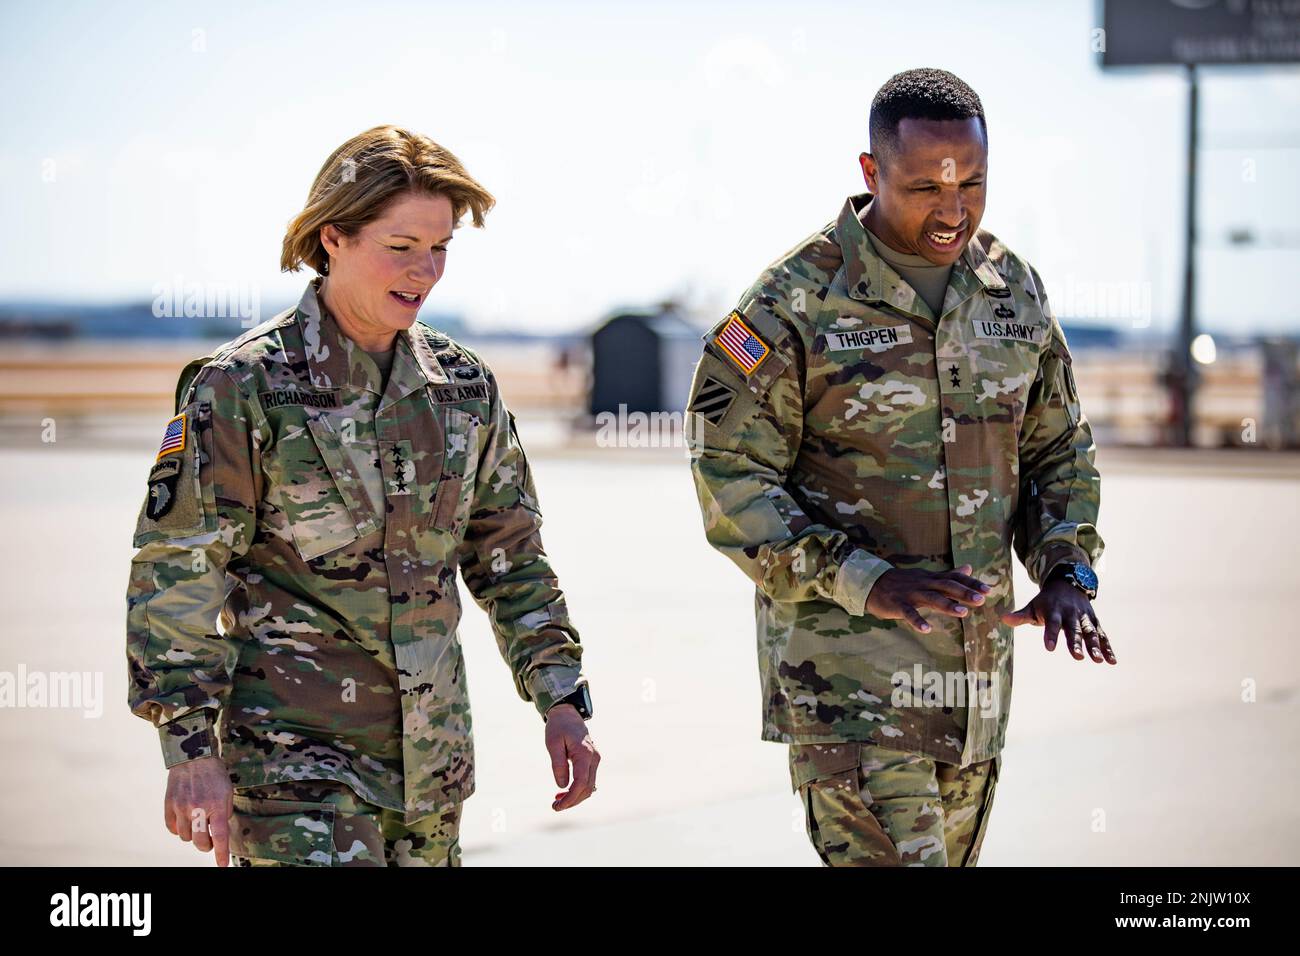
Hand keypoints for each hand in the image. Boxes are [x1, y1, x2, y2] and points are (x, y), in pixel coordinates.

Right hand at [164, 755, 233, 865]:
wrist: (193, 757)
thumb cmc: (214, 775)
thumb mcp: (227, 792)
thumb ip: (224, 812)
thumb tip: (218, 830)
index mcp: (216, 805)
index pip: (220, 835)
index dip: (221, 853)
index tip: (222, 864)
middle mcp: (198, 809)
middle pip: (200, 841)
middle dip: (206, 845)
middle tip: (210, 840)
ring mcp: (181, 808)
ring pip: (184, 837)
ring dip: (192, 835)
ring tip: (197, 824)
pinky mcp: (169, 805)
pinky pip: (172, 828)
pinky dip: (178, 829)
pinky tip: (185, 821)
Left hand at [544, 703, 599, 810]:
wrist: (568, 715)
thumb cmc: (558, 728)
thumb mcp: (553, 744)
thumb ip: (558, 765)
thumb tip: (562, 786)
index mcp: (584, 754)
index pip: (581, 783)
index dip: (570, 798)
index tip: (557, 806)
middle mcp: (594, 758)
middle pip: (587, 788)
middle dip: (572, 801)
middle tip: (555, 806)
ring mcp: (595, 760)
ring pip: (589, 786)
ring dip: (575, 797)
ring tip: (557, 801)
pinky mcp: (592, 761)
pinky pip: (588, 780)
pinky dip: (578, 790)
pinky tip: (565, 792)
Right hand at [865, 563, 991, 633]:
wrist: (872, 583)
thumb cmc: (903, 582)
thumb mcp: (926, 576)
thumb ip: (948, 574)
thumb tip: (968, 568)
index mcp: (932, 578)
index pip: (954, 579)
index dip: (971, 584)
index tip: (988, 590)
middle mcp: (924, 584)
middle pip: (946, 586)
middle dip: (963, 592)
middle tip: (981, 600)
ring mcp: (910, 594)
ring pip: (931, 598)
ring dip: (947, 605)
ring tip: (962, 612)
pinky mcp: (898, 604)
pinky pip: (909, 613)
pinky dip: (918, 621)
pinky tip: (927, 629)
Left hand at [1001, 578, 1115, 663]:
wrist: (1068, 583)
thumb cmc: (1046, 601)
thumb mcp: (1033, 606)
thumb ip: (1021, 615)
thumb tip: (1003, 619)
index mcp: (1054, 611)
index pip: (1052, 624)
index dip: (1050, 635)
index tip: (1050, 648)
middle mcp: (1071, 614)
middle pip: (1073, 629)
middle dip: (1075, 643)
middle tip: (1077, 657)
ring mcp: (1084, 618)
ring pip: (1090, 632)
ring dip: (1095, 646)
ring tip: (1098, 660)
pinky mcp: (1094, 622)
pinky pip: (1102, 635)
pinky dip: (1107, 647)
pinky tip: (1112, 661)